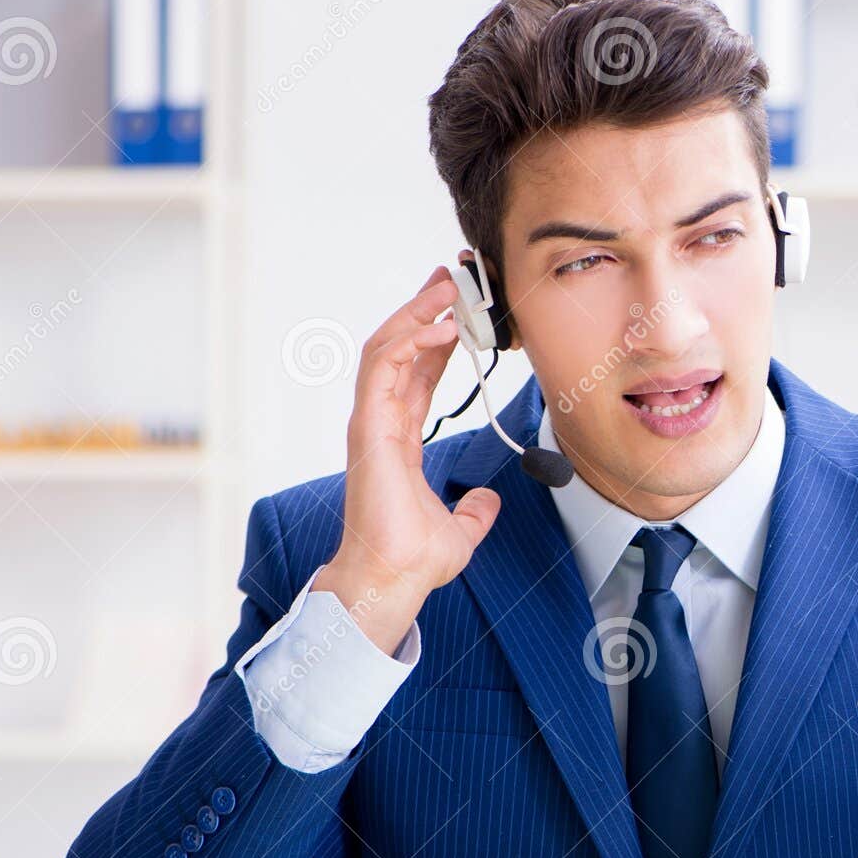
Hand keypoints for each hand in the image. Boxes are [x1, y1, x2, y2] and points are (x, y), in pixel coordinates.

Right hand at [313, 266, 501, 652]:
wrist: (394, 579)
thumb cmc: (414, 559)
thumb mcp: (461, 529)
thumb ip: (474, 510)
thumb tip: (488, 500)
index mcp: (398, 439)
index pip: (417, 374)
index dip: (437, 339)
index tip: (459, 312)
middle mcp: (381, 424)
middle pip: (400, 349)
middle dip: (425, 311)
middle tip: (453, 279)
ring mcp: (371, 423)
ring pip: (387, 348)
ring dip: (418, 313)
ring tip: (448, 287)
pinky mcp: (369, 427)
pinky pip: (384, 367)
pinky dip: (411, 340)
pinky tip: (442, 326)